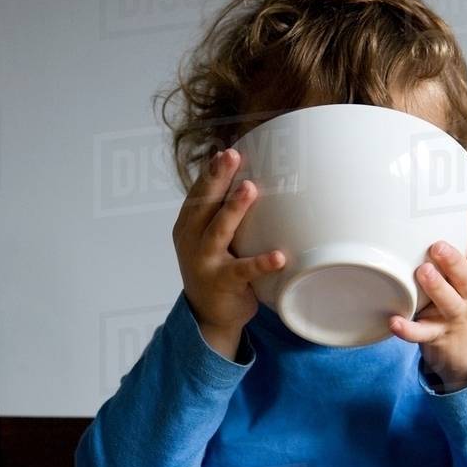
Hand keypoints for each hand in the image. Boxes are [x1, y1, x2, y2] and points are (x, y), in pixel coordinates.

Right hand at [171, 148, 285, 353]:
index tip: (225, 151)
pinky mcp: (223, 283)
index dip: (210, 172)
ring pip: (218, 231)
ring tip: (250, 188)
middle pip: (203, 204)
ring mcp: (204, 262)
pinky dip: (261, 263)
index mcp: (188, 225)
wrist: (209, 315)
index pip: (198, 193)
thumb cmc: (216, 268)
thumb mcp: (211, 238)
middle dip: (216, 178)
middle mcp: (191, 240)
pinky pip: (244, 270)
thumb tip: (250, 175)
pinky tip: (279, 256)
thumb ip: (221, 213)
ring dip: (233, 209)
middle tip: (231, 156)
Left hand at [388, 201, 466, 390]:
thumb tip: (453, 207)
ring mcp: (456, 318)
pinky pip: (422, 334)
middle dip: (454, 262)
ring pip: (448, 303)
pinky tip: (394, 321)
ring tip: (422, 272)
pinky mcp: (438, 337)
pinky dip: (408, 329)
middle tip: (439, 246)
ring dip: (435, 288)